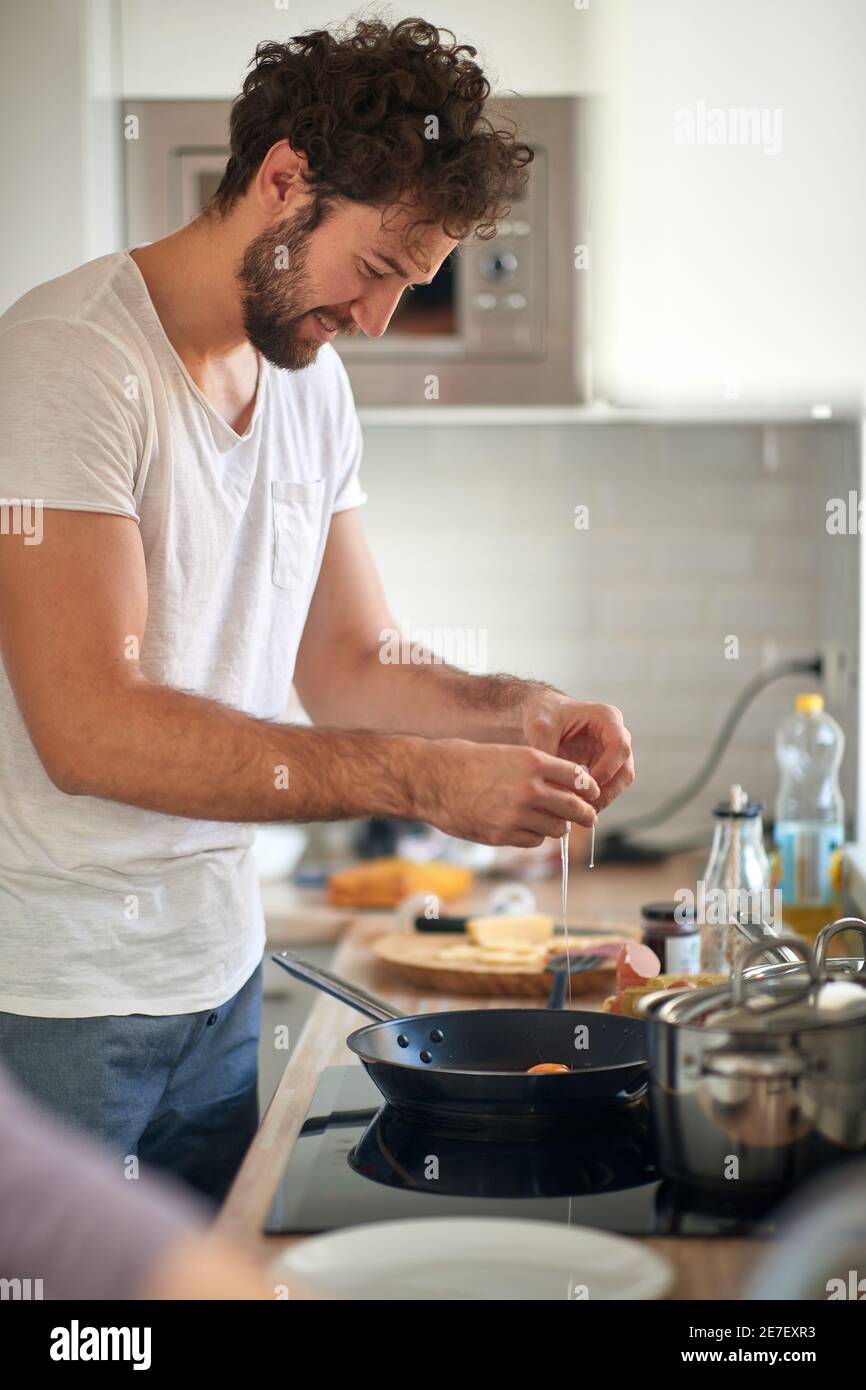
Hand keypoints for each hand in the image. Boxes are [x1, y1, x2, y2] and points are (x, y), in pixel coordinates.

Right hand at [419, 739, 599, 847]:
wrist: (430, 779)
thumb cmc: (467, 761)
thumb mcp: (507, 754)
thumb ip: (538, 771)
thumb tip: (569, 789)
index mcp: (532, 761)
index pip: (578, 778)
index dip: (589, 788)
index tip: (592, 794)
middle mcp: (529, 788)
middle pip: (574, 807)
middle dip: (585, 814)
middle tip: (589, 818)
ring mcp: (516, 814)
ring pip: (556, 828)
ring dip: (556, 826)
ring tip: (550, 821)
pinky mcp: (502, 835)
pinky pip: (533, 840)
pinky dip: (534, 836)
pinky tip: (524, 827)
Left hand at [521, 690, 634, 811]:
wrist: (541, 713)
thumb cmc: (543, 713)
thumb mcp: (540, 727)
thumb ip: (546, 753)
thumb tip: (551, 786)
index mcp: (607, 717)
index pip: (619, 747)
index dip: (607, 769)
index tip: (586, 786)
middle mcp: (616, 734)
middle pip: (625, 769)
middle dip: (607, 791)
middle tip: (585, 807)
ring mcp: (613, 751)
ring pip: (620, 781)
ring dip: (604, 798)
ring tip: (580, 811)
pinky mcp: (606, 765)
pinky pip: (609, 786)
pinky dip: (597, 798)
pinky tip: (577, 807)